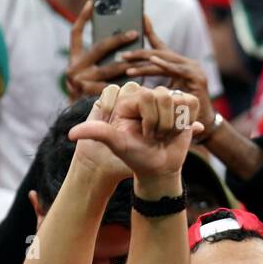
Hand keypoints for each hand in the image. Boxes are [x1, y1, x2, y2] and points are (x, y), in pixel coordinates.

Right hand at [64, 0, 138, 100]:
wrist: (79, 122)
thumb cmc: (90, 93)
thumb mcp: (89, 72)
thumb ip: (98, 57)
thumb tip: (118, 36)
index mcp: (74, 60)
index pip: (75, 33)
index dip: (83, 17)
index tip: (92, 2)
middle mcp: (73, 70)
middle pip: (100, 48)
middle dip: (119, 39)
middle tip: (135, 33)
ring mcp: (80, 83)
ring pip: (109, 69)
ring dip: (128, 62)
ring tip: (143, 56)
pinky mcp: (89, 97)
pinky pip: (114, 87)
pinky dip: (128, 83)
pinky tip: (141, 80)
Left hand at [67, 82, 201, 189]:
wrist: (157, 169)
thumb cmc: (135, 156)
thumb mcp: (115, 143)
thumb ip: (95, 132)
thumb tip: (70, 134)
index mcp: (130, 99)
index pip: (147, 96)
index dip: (148, 119)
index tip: (142, 134)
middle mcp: (148, 95)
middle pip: (163, 96)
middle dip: (160, 123)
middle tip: (154, 136)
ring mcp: (167, 99)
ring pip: (178, 100)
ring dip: (173, 125)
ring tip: (165, 134)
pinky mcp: (185, 105)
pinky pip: (192, 103)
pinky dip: (188, 120)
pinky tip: (179, 129)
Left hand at [119, 15, 216, 129]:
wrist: (203, 128)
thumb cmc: (181, 114)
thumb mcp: (164, 96)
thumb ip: (154, 84)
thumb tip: (132, 76)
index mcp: (179, 66)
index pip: (161, 47)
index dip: (150, 32)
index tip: (140, 17)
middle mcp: (187, 63)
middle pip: (159, 53)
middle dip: (139, 53)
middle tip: (121, 54)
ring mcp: (194, 69)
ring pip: (165, 60)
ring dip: (145, 61)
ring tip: (127, 62)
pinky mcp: (197, 77)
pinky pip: (177, 69)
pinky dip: (164, 65)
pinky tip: (152, 61)